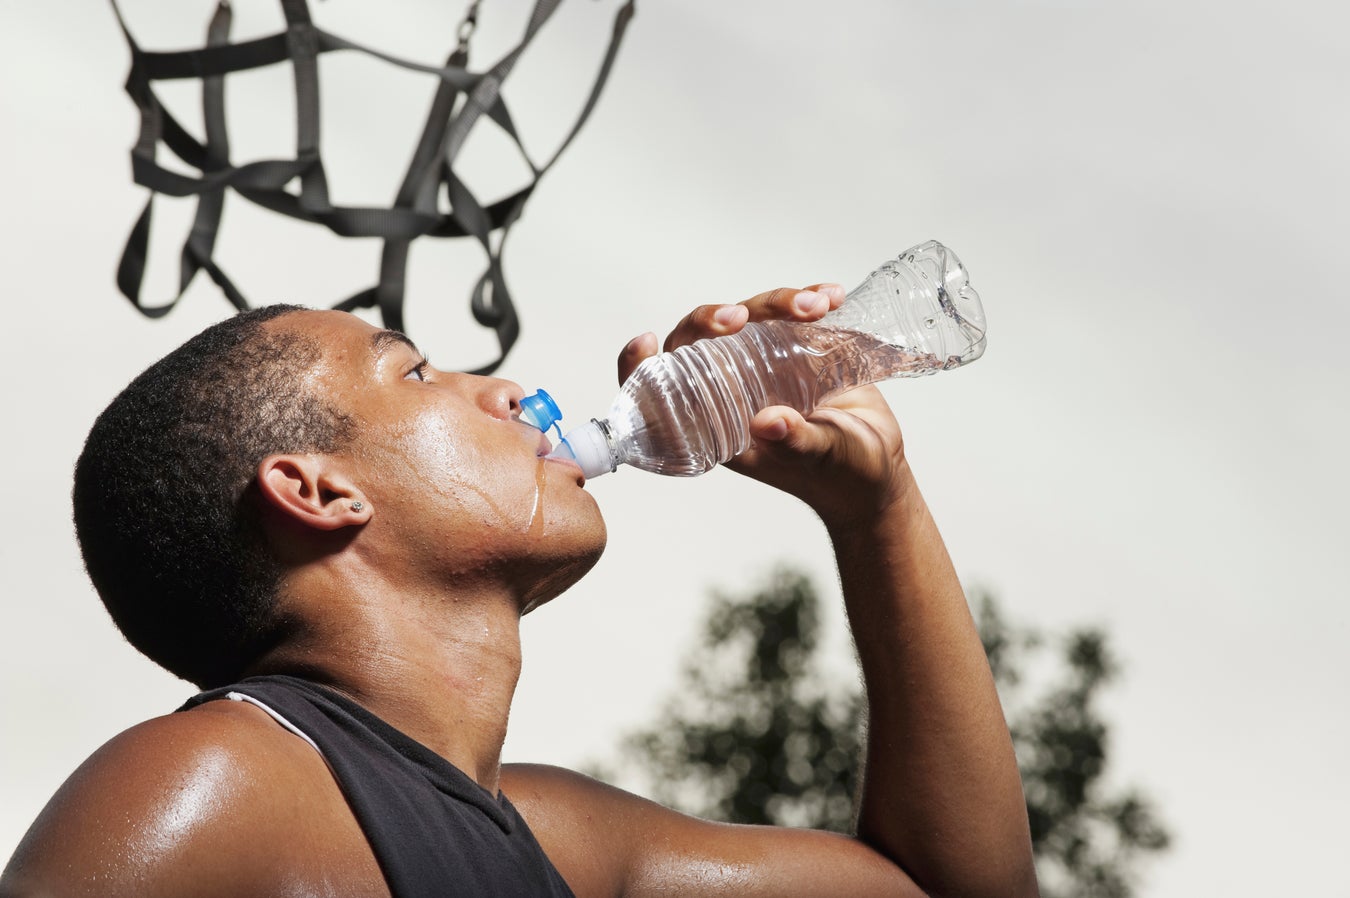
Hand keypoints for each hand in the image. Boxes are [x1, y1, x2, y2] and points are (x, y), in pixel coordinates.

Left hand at [617, 284, 911, 527]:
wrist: (879, 468)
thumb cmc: (839, 476)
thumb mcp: (818, 459)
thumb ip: (794, 442)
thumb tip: (767, 422)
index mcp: (719, 422)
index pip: (663, 390)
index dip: (641, 365)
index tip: (645, 341)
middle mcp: (734, 389)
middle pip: (700, 340)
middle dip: (713, 319)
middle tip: (741, 317)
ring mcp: (766, 365)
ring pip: (749, 317)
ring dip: (776, 303)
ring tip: (816, 307)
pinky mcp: (800, 348)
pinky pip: (793, 314)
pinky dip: (810, 299)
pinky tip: (832, 297)